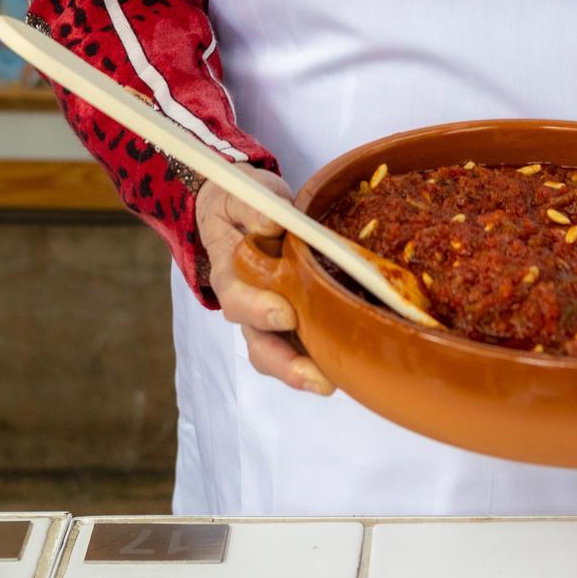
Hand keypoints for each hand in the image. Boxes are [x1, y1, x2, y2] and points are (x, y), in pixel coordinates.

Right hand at [196, 165, 333, 396]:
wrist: (242, 211)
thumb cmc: (245, 203)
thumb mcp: (246, 192)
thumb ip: (254, 207)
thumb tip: (271, 225)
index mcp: (231, 272)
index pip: (237, 297)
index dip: (258, 309)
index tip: (284, 313)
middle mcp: (248, 304)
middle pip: (258, 343)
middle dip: (284, 362)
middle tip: (315, 375)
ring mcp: (269, 318)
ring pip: (277, 355)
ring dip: (302, 373)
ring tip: (331, 384)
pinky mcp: (292, 320)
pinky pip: (300, 347)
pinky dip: (318, 361)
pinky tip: (345, 371)